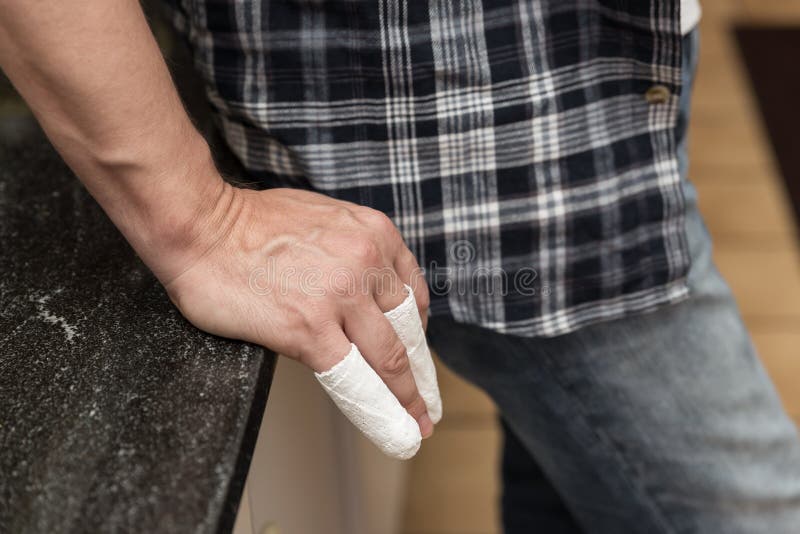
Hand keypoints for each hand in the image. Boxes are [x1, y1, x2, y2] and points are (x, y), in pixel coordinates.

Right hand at [160, 185, 433, 436]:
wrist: (201, 227)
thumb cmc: (248, 223)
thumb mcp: (325, 219)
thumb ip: (352, 252)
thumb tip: (362, 291)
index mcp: (374, 234)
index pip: (412, 295)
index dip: (419, 334)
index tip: (420, 357)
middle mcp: (367, 262)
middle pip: (408, 329)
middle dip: (420, 371)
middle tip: (427, 401)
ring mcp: (341, 297)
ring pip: (389, 358)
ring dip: (406, 396)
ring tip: (416, 421)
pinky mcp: (310, 329)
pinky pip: (354, 379)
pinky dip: (376, 409)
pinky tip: (390, 427)